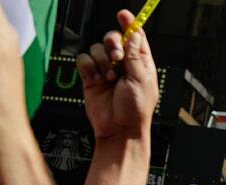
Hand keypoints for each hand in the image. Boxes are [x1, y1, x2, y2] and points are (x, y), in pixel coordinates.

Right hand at [75, 10, 157, 140]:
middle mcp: (123, 64)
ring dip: (102, 61)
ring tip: (109, 79)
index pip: (134, 37)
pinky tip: (96, 81)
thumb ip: (135, 55)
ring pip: (97, 48)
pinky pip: (84, 60)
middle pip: (113, 39)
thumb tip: (134, 34)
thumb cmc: (135, 109)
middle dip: (113, 44)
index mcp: (140, 63)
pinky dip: (89, 68)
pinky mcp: (91, 77)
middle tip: (118, 58)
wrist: (118, 129)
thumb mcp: (140, 79)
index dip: (129, 24)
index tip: (123, 14)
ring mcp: (106, 70)